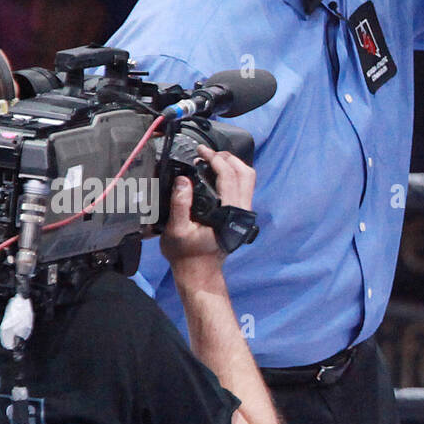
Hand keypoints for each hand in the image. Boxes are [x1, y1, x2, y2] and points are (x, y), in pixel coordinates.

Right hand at [159, 143, 255, 265]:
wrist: (199, 272)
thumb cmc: (185, 253)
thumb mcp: (176, 230)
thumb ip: (179, 204)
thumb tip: (183, 180)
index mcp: (228, 214)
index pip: (229, 177)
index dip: (215, 159)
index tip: (201, 152)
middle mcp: (241, 212)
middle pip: (245, 174)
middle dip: (227, 158)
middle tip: (207, 153)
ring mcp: (243, 213)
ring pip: (248, 180)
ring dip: (233, 165)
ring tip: (212, 159)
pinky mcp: (240, 214)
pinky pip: (243, 187)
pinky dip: (233, 175)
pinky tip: (216, 173)